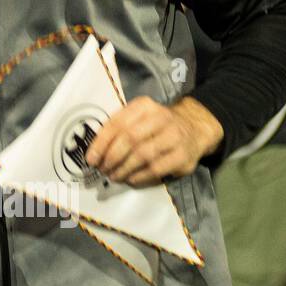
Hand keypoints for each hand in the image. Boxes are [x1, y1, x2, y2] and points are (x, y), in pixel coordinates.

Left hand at [86, 96, 223, 186]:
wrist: (195, 128)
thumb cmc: (156, 125)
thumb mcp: (138, 117)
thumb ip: (118, 129)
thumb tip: (95, 153)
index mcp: (144, 106)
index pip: (117, 124)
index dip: (101, 143)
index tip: (91, 159)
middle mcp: (161, 117)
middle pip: (130, 139)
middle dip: (111, 157)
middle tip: (102, 169)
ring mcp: (175, 136)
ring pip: (143, 155)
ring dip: (123, 169)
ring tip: (113, 176)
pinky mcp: (183, 156)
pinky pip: (156, 169)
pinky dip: (139, 176)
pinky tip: (130, 179)